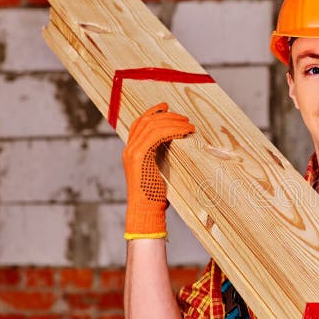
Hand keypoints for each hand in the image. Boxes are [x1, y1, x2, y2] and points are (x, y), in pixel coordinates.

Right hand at [122, 102, 194, 238]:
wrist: (146, 211)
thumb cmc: (155, 197)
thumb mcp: (158, 173)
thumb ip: (161, 159)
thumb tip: (177, 148)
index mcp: (131, 152)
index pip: (138, 124)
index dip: (152, 113)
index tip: (167, 107)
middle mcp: (128, 150)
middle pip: (145, 121)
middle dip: (166, 115)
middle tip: (184, 118)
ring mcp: (132, 153)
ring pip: (152, 126)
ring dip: (173, 122)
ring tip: (189, 126)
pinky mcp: (139, 157)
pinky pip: (156, 136)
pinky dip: (172, 131)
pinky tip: (184, 133)